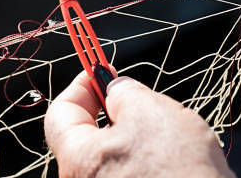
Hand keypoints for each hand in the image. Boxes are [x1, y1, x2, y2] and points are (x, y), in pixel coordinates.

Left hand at [44, 72, 233, 177]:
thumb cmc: (181, 170)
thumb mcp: (151, 111)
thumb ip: (124, 92)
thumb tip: (116, 89)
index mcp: (79, 161)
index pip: (60, 113)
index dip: (80, 87)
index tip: (98, 72)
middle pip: (86, 135)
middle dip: (110, 110)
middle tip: (134, 97)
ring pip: (111, 154)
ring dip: (133, 134)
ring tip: (164, 130)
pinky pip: (128, 171)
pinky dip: (144, 156)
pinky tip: (171, 154)